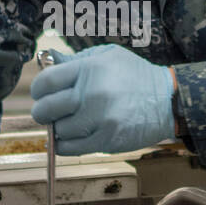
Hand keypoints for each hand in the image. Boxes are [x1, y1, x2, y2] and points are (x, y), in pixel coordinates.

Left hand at [30, 44, 174, 154]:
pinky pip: (70, 148)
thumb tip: (46, 59)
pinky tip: (73, 136)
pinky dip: (65, 144)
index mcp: (90, 69)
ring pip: (58, 130)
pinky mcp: (107, 140)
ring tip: (70, 122)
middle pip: (46, 109)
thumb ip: (74, 60)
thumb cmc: (135, 76)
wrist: (167, 100)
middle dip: (42, 112)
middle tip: (48, 112)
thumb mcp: (106, 56)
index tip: (42, 93)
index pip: (46, 81)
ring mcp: (100, 119)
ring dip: (59, 128)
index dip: (38, 89)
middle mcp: (93, 93)